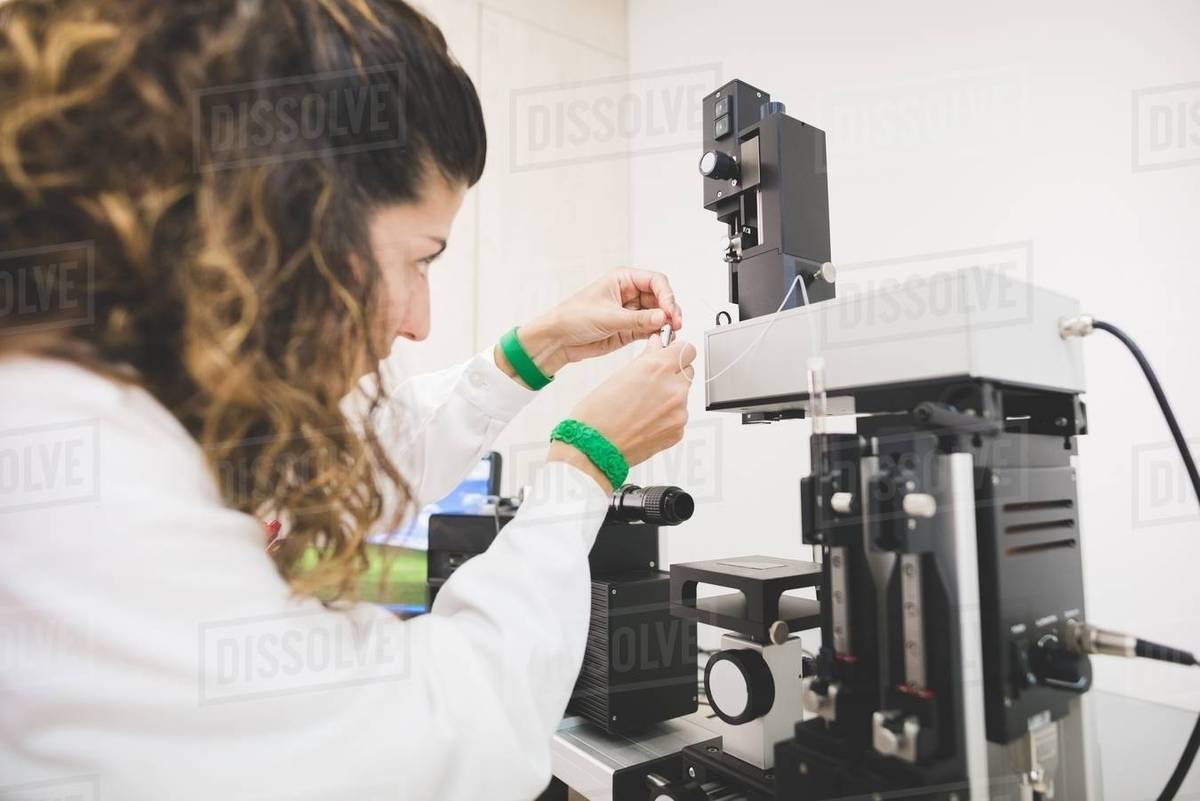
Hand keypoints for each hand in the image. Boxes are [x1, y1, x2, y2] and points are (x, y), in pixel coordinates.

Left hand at [496, 268, 682, 386]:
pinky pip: (650, 329)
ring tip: (668, 335)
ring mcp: (631, 311)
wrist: (558, 339)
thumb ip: (638, 319)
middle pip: (661, 297)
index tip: (670, 311)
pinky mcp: (630, 329)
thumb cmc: (573, 317)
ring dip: (665, 324)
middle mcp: (630, 293)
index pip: (656, 281)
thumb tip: (663, 318)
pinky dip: (657, 334)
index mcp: (623, 279)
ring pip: (658, 314)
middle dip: (669, 310)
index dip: (667, 295)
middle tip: (674, 325)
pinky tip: (660, 340)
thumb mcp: (608, 316)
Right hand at [549, 337, 696, 491]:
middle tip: (653, 381)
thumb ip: (646, 359)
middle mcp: (672, 388)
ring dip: (669, 395)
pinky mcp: (678, 431)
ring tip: (644, 405)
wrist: (594, 450)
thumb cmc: (598, 415)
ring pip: (683, 395)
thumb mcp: (619, 375)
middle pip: (688, 370)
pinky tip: (646, 420)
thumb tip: (657, 347)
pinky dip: (667, 416)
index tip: (670, 354)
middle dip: (673, 373)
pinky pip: (679, 415)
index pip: (687, 349)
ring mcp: (678, 412)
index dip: (676, 351)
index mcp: (657, 368)